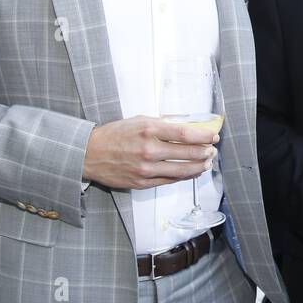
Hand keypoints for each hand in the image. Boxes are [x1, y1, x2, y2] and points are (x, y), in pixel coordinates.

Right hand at [82, 116, 217, 189]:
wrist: (90, 154)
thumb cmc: (114, 134)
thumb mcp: (138, 120)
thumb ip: (162, 123)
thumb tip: (186, 126)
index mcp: (149, 130)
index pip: (185, 134)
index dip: (203, 136)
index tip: (213, 136)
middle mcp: (149, 150)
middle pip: (188, 153)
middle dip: (205, 152)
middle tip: (212, 150)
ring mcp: (146, 168)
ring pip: (182, 170)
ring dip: (199, 166)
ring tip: (207, 162)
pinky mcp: (142, 182)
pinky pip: (169, 181)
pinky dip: (184, 176)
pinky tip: (191, 172)